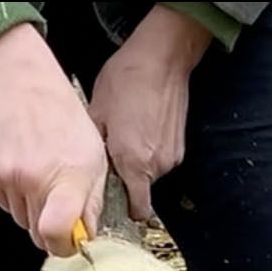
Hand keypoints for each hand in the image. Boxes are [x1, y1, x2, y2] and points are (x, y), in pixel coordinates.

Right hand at [0, 23, 105, 255]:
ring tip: (41, 177)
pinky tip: (24, 170)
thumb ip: (92, 202)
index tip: (71, 243)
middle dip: (52, 228)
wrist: (21, 86)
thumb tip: (86, 235)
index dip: (63, 247)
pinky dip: (15, 196)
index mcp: (67, 178)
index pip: (56, 234)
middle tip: (60, 203)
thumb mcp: (94, 157)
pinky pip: (4, 204)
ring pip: (21, 220)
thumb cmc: (62, 117)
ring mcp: (7, 179)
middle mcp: (34, 181)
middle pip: (38, 234)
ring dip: (33, 209)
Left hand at [89, 5, 212, 221]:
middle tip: (112, 153)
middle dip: (126, 178)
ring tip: (127, 134)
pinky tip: (140, 126)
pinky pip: (161, 157)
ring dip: (139, 161)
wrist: (161, 59)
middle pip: (141, 189)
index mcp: (134, 164)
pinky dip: (151, 149)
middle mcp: (158, 166)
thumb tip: (91, 171)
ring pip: (150, 172)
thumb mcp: (96, 114)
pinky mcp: (180, 144)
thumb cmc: (126, 81)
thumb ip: (96, 152)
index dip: (125, 210)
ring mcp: (173, 155)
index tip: (113, 202)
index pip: (138, 210)